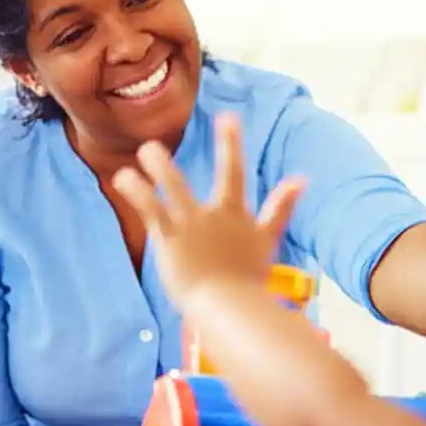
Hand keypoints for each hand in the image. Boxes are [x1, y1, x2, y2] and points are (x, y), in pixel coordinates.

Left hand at [112, 112, 305, 305]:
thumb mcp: (266, 241)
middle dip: (202, 148)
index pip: (236, 174)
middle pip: (209, 175)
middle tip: (206, 122)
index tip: (227, 117)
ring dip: (159, 165)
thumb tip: (302, 178)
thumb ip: (280, 208)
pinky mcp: (170, 237)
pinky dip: (138, 190)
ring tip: (146, 150)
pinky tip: (124, 177)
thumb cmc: (248, 281)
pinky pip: (152, 207)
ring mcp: (192, 225)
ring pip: (174, 186)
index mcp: (235, 215)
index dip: (231, 144)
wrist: (232, 307)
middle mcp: (215, 214)